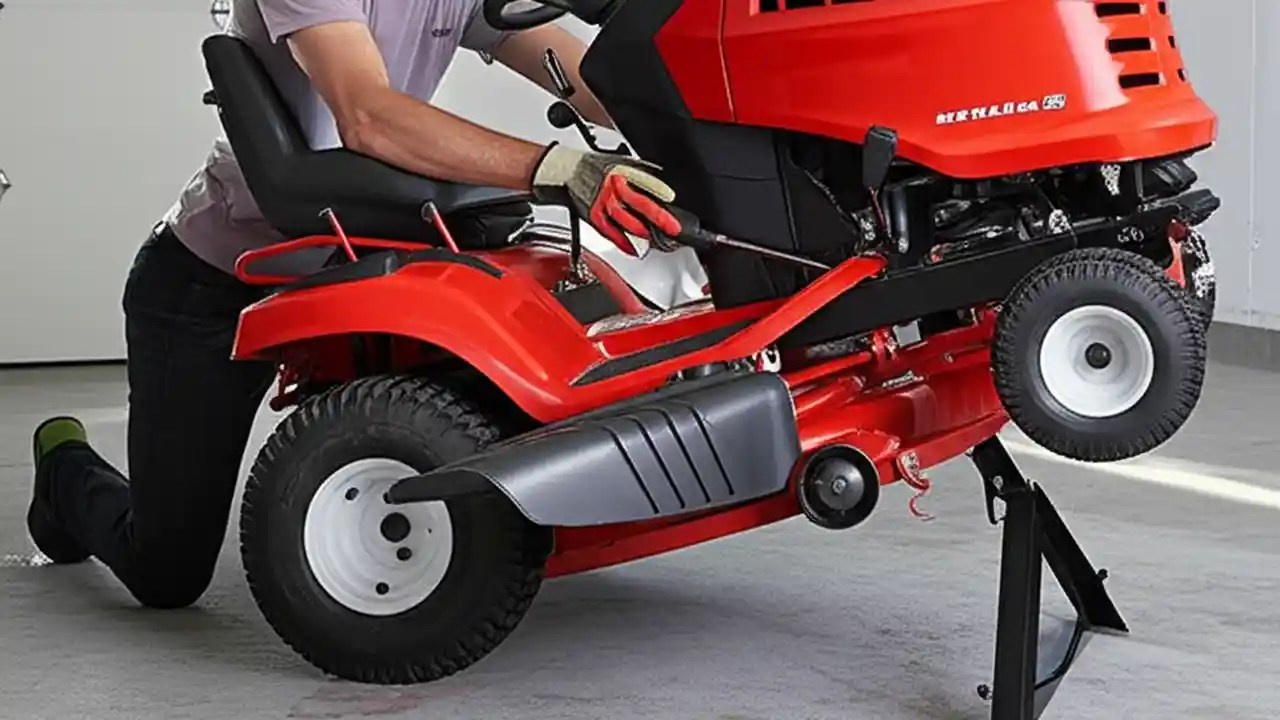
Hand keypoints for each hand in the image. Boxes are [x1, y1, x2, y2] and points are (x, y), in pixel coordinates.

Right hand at [530, 144, 682, 255]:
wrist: (567, 171)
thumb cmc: (595, 167)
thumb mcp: (622, 163)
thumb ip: (642, 174)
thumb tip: (664, 186)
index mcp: (622, 170)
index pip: (645, 180)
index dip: (660, 190)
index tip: (672, 199)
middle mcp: (613, 186)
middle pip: (639, 202)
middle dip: (658, 217)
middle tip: (673, 227)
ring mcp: (602, 202)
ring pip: (625, 220)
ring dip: (642, 230)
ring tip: (654, 236)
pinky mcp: (593, 215)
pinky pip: (610, 232)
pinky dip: (623, 242)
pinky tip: (634, 248)